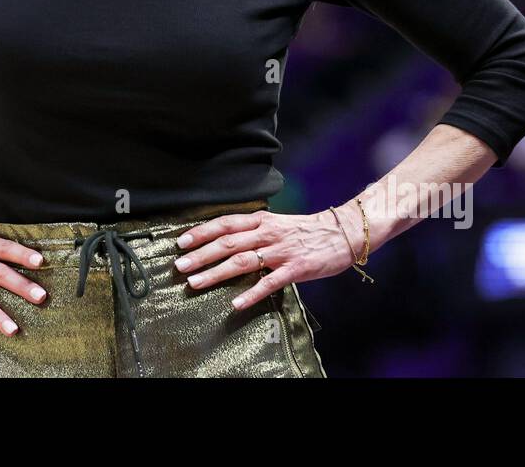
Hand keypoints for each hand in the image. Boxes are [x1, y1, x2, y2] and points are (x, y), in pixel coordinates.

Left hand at [172, 208, 356, 309]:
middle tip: (180, 266)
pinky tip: (235, 303)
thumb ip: (254, 230)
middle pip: (227, 242)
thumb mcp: (277, 223)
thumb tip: (226, 238)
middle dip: (201, 254)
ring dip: (216, 273)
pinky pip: (269, 283)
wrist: (343, 232)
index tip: (181, 242)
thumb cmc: (308, 230)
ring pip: (242, 261)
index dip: (202, 232)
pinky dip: (251, 293)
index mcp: (262, 221)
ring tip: (196, 283)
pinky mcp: (295, 268)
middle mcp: (267, 233)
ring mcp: (281, 251)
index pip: (225, 223)